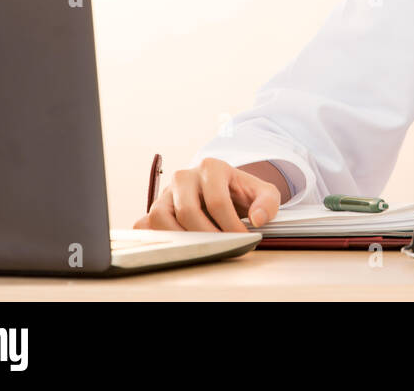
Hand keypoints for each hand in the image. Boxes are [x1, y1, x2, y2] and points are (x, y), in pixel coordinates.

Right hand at [132, 157, 281, 231]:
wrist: (225, 190)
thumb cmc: (241, 193)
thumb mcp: (264, 192)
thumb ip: (268, 203)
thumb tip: (257, 219)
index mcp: (211, 167)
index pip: (217, 200)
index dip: (230, 225)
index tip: (241, 239)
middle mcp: (184, 176)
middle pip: (187, 210)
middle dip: (206, 235)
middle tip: (222, 246)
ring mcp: (167, 191)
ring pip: (160, 217)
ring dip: (180, 238)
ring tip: (201, 247)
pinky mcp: (156, 207)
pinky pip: (145, 224)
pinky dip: (157, 236)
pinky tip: (178, 245)